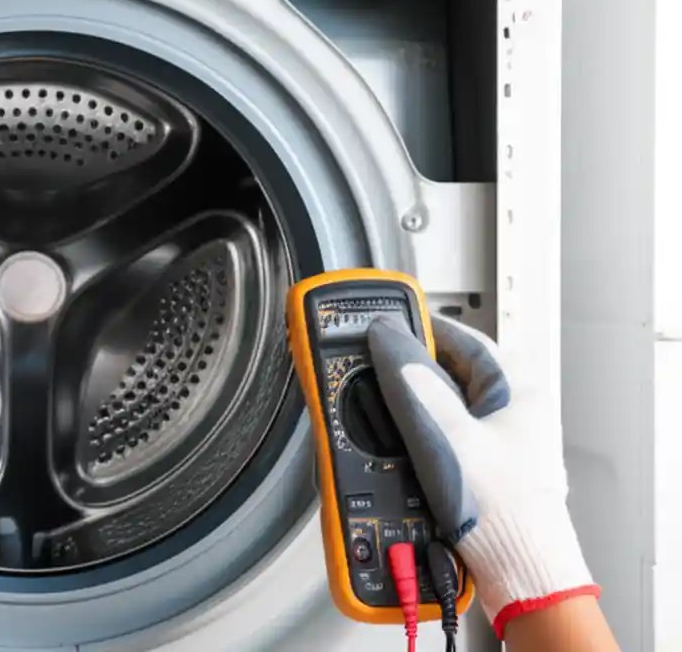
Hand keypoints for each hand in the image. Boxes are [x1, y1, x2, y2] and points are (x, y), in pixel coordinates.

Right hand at [367, 315, 598, 637]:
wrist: (523, 575)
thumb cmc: (507, 514)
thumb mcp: (450, 439)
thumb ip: (416, 387)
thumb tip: (390, 342)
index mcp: (518, 391)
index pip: (464, 338)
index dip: (422, 326)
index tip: (385, 320)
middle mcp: (513, 412)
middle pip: (450, 371)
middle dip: (410, 368)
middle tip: (373, 363)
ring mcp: (499, 442)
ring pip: (444, 405)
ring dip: (411, 405)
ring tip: (380, 404)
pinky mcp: (483, 470)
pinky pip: (444, 437)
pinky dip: (417, 436)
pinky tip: (398, 446)